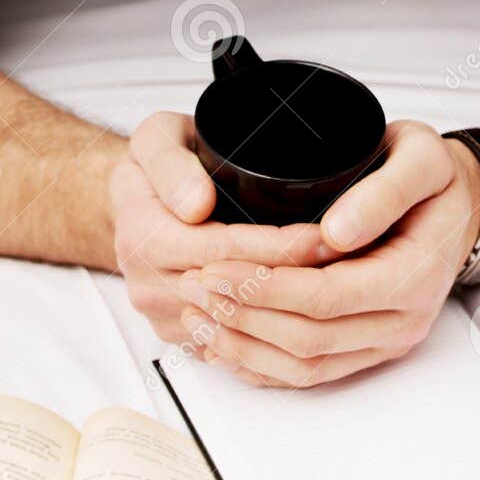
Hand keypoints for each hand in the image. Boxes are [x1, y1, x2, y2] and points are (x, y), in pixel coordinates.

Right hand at [109, 111, 332, 350]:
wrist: (131, 201)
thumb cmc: (151, 167)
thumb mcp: (155, 140)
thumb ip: (171, 164)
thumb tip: (196, 203)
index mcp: (144, 237)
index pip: (225, 251)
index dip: (280, 247)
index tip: (324, 237)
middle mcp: (150, 283)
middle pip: (238, 292)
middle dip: (297, 277)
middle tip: (348, 262)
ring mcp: (166, 314)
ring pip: (240, 322)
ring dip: (289, 305)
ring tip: (339, 283)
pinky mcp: (182, 331)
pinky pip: (232, 339)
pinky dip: (272, 326)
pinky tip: (307, 308)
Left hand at [171, 120, 479, 386]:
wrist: (460, 203)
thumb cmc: (436, 178)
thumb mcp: (421, 159)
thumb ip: (384, 191)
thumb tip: (337, 230)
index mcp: (413, 277)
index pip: (326, 297)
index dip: (265, 287)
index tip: (216, 265)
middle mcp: (402, 320)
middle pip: (309, 339)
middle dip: (243, 315)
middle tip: (193, 285)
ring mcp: (385, 340)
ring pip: (305, 366)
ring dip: (244, 346)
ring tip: (197, 313)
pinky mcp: (367, 347)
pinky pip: (311, 373)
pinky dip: (261, 365)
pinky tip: (223, 345)